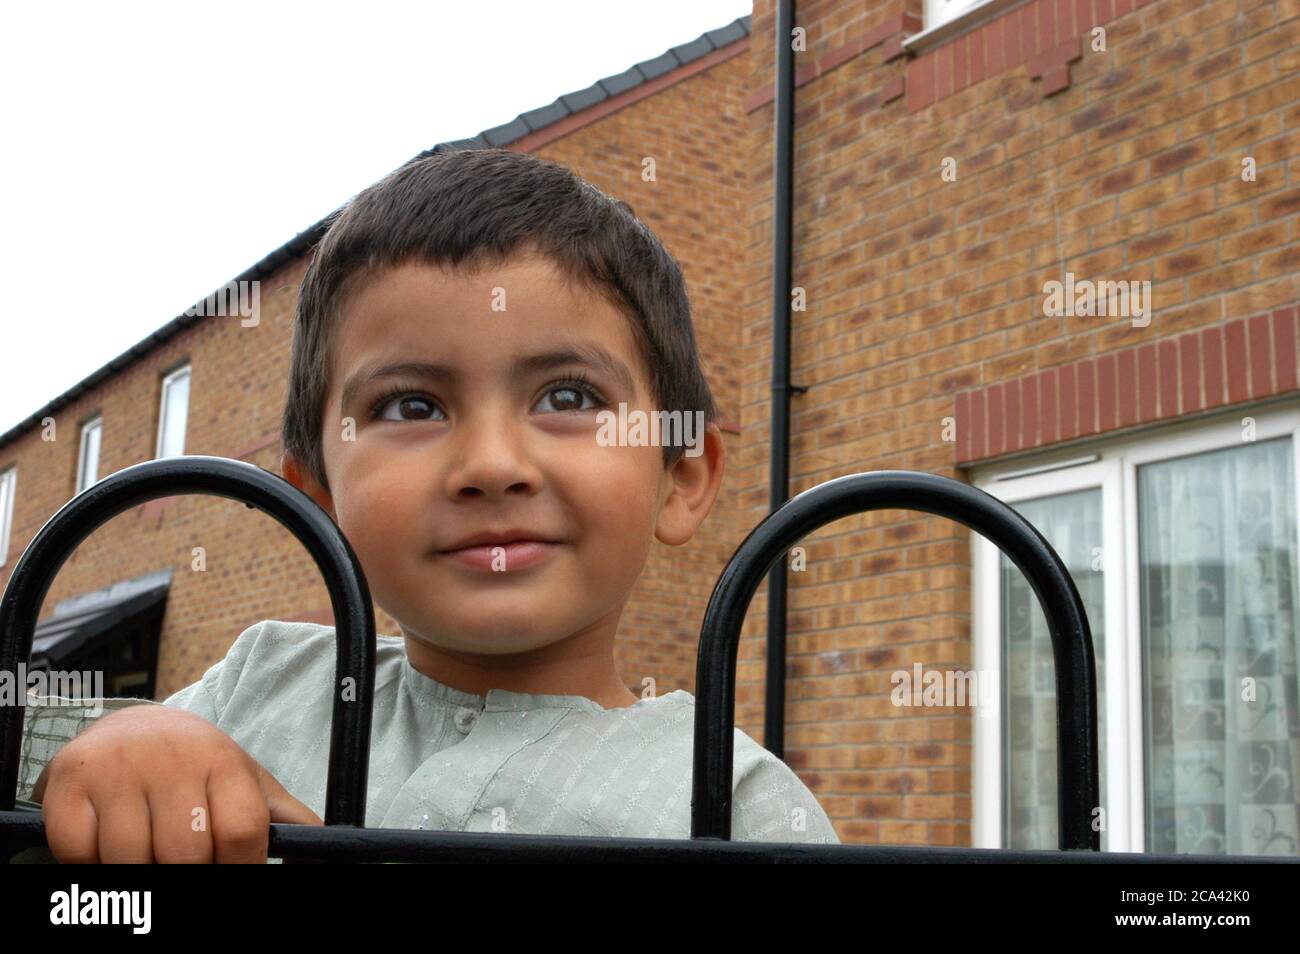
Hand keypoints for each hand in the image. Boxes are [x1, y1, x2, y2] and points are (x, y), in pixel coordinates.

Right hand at [32, 704, 321, 862]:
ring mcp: (117, 769)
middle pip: (185, 856)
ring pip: (130, 862)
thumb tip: (323, 859)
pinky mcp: (69, 783)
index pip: (241, 832)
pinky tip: (105, 850)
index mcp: (223, 762)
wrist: (132, 725)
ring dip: (137, 875)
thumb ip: (285, 820)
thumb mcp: (247, 783)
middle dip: (188, 876)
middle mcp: (170, 760)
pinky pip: (78, 854)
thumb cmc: (198, 768)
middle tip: (184, 868)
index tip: (229, 873)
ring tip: (147, 859)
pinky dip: (88, 867)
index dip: (239, 869)